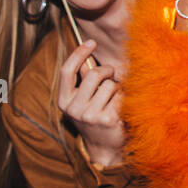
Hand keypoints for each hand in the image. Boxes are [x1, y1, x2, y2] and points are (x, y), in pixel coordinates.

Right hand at [57, 40, 125, 166]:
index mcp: (64, 101)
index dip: (78, 53)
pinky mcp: (108, 120)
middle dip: (107, 70)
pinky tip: (120, 108)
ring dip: (116, 88)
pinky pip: (121, 96)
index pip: (67, 71)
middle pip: (93, 75)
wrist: (104, 146)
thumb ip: (82, 79)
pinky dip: (123, 98)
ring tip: (114, 98)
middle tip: (112, 74)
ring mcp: (90, 116)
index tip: (91, 42)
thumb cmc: (94, 116)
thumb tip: (87, 54)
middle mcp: (74, 109)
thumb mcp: (82, 100)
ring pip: (110, 85)